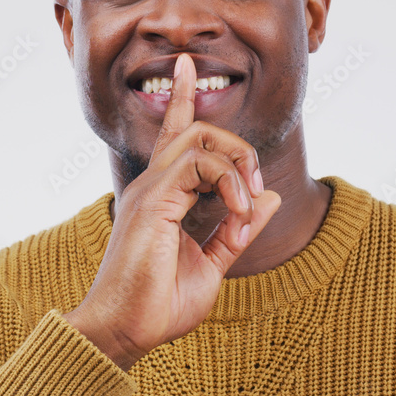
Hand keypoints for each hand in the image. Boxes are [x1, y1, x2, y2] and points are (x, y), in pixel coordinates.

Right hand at [63, 53, 280, 370]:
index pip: (174, 135)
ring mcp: (150, 188)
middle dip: (238, 148)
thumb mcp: (213, 264)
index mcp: (163, 196)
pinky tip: (237, 214)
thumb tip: (268, 200)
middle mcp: (153, 184)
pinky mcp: (154, 198)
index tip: (186, 66)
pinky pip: (201, 163)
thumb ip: (237, 230)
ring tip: (246, 205)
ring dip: (238, 164)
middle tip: (253, 192)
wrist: (128, 330)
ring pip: (202, 137)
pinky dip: (230, 184)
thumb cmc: (160, 304)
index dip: (182, 97)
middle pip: (198, 130)